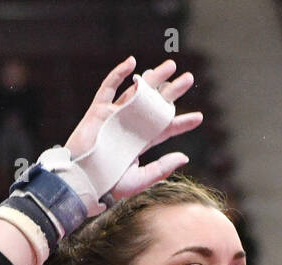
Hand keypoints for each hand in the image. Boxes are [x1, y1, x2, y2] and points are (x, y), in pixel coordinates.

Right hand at [63, 56, 202, 200]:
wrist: (82, 182)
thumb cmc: (109, 185)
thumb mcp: (140, 179)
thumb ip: (162, 168)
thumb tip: (185, 157)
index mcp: (142, 142)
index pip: (166, 128)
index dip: (182, 123)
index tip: (199, 117)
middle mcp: (131, 126)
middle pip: (156, 104)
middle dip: (172, 91)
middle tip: (189, 78)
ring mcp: (115, 116)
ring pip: (137, 92)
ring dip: (153, 78)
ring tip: (171, 65)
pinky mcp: (98, 111)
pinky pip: (108, 88)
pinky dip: (118, 74)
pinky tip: (132, 62)